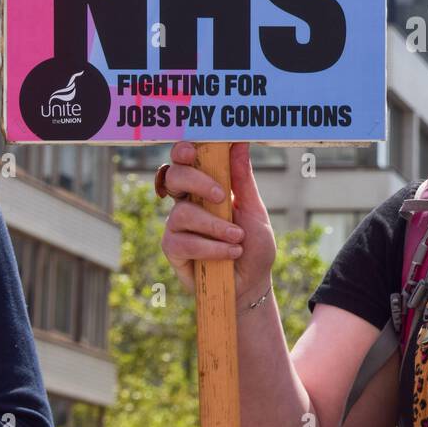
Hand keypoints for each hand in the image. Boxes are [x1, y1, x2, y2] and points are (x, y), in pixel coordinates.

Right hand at [159, 142, 277, 311]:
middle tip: (221, 196)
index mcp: (205, 187)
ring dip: (215, 226)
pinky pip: (183, 241)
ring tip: (238, 239)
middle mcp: (187, 202)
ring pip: (182, 213)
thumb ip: (243, 179)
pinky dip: (211, 247)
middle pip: (174, 177)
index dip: (184, 151)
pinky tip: (229, 253)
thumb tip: (240, 143)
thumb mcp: (254, 210)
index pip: (187, 161)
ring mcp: (177, 225)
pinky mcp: (173, 249)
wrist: (251, 283)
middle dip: (195, 181)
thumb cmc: (253, 245)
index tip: (192, 148)